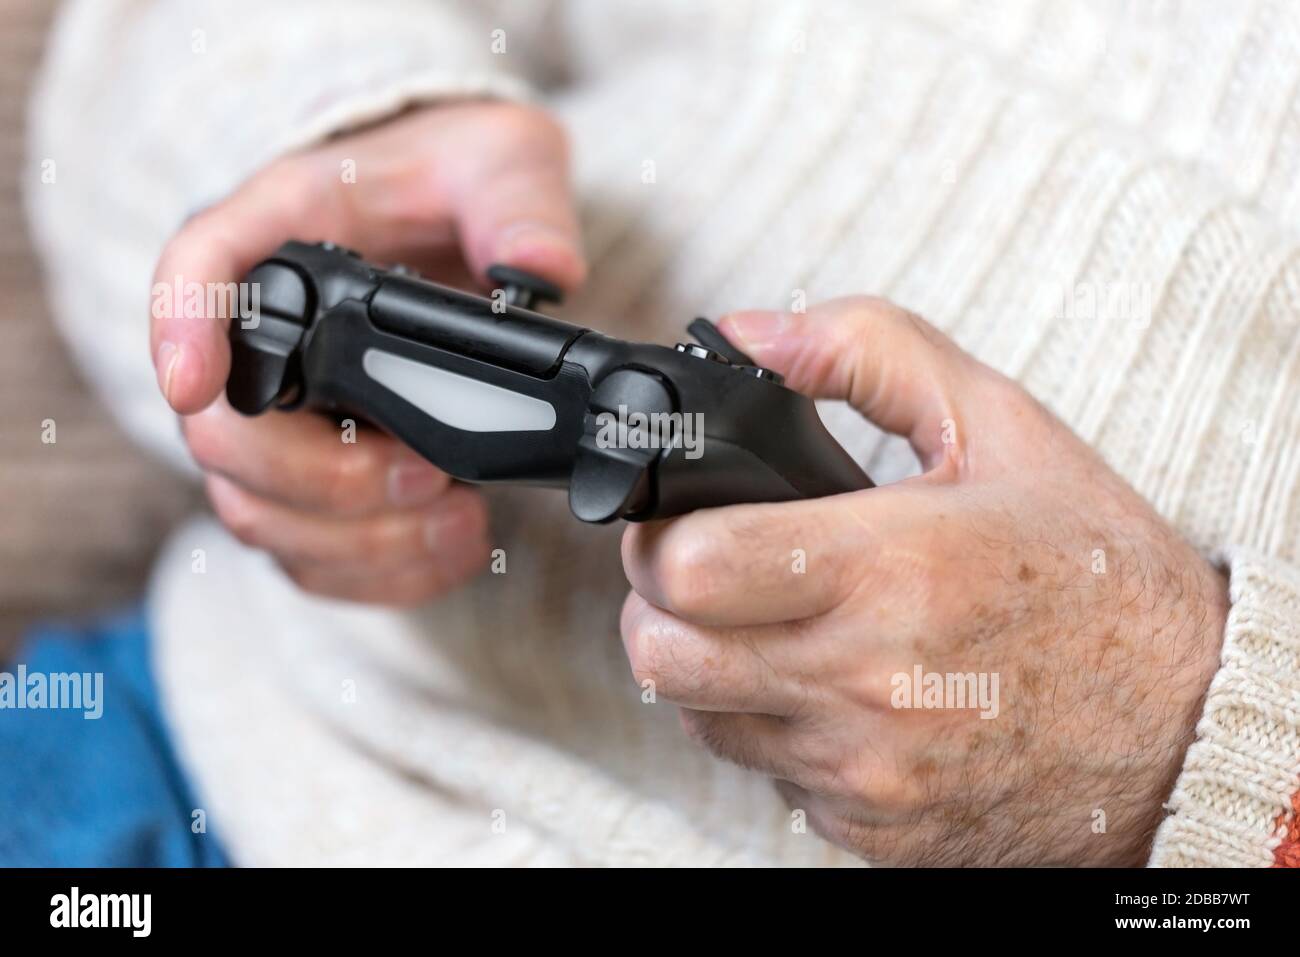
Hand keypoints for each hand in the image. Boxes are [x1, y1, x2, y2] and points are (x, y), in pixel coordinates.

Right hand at [151, 102, 584, 604]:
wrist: (463, 225)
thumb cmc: (461, 181)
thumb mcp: (502, 159)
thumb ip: (517, 203)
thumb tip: (540, 268)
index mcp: (284, 236)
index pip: (197, 277)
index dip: (180, 332)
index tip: (192, 382)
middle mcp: (265, 339)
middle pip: (224, 436)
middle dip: (322, 478)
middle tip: (428, 474)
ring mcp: (284, 423)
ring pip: (259, 514)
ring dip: (355, 541)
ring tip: (458, 521)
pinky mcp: (319, 485)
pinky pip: (311, 558)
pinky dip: (376, 575)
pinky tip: (453, 548)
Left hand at [619, 297, 1228, 865]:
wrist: (1184, 723)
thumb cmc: (1096, 575)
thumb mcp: (998, 426)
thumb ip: (867, 352)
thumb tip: (748, 333)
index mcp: (890, 569)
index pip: (686, 568)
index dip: (662, 537)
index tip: (686, 521)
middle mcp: (866, 682)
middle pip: (663, 652)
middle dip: (664, 605)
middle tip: (714, 575)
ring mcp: (865, 768)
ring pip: (700, 718)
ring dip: (714, 668)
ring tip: (783, 627)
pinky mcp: (871, 827)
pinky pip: (769, 776)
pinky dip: (778, 731)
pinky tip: (838, 692)